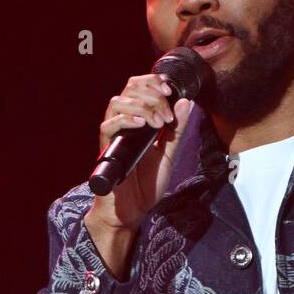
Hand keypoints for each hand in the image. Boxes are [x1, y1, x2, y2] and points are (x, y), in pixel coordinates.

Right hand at [91, 74, 193, 231]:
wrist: (132, 211)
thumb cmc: (146, 185)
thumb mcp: (169, 155)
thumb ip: (176, 130)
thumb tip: (186, 103)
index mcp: (138, 122)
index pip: (138, 87)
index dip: (152, 82)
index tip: (169, 90)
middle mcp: (123, 124)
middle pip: (128, 89)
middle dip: (151, 94)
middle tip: (166, 113)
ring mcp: (113, 135)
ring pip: (117, 102)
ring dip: (142, 106)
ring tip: (157, 123)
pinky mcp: (106, 149)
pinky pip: (108, 126)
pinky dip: (126, 120)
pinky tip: (142, 125)